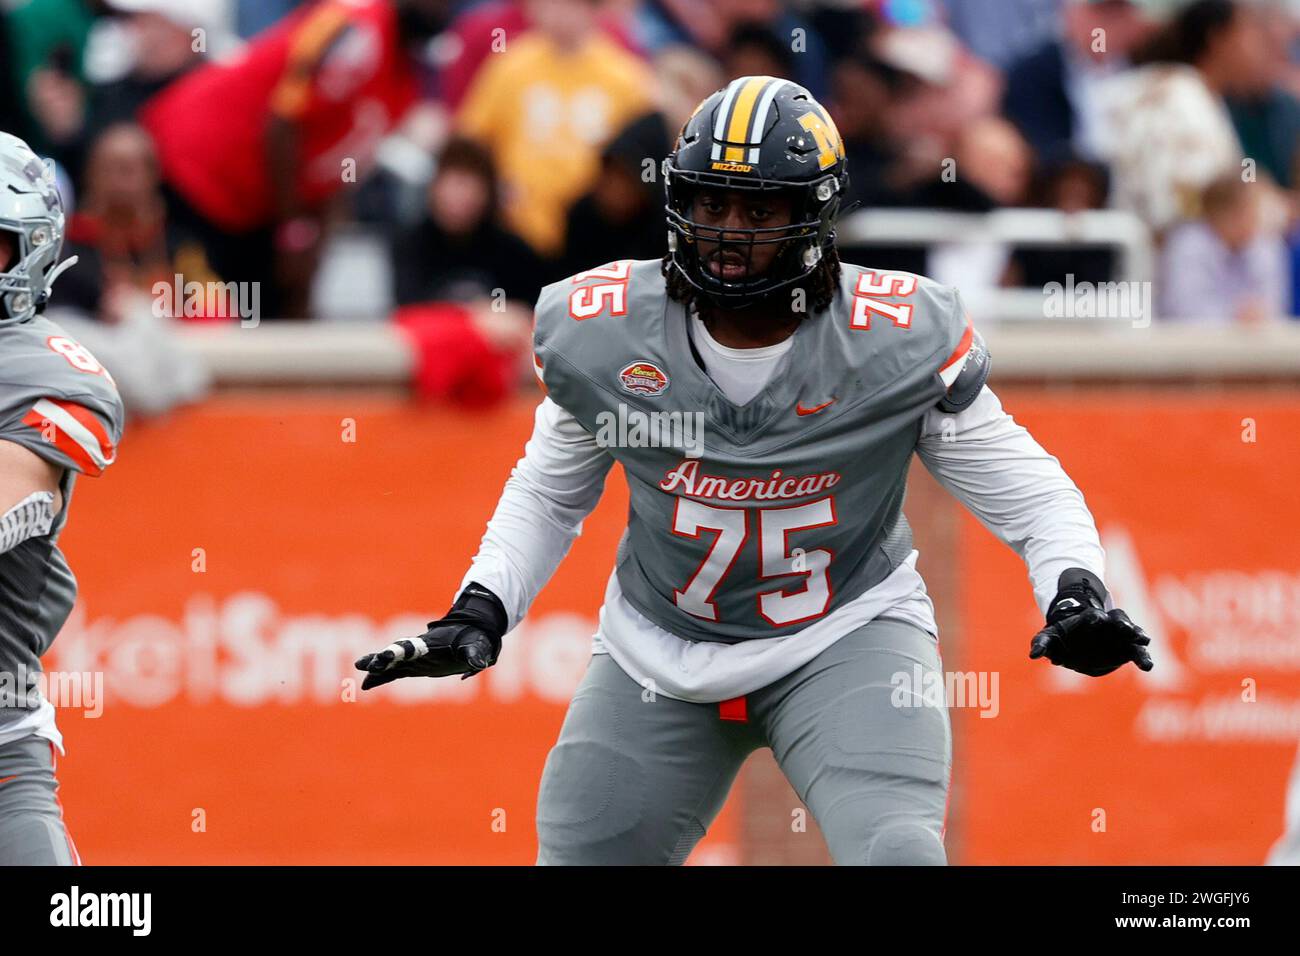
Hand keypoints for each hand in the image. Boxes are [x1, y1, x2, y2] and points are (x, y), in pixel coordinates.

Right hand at [355, 583, 506, 689]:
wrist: (469, 633)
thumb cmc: (473, 639)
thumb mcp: (476, 646)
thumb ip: (475, 654)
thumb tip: (479, 663)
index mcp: (431, 644)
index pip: (412, 647)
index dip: (400, 651)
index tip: (386, 655)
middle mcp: (418, 650)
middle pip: (396, 653)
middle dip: (381, 658)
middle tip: (365, 664)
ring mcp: (414, 658)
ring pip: (391, 662)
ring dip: (376, 666)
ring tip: (359, 669)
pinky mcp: (413, 666)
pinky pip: (393, 672)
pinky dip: (380, 677)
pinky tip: (366, 685)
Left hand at [1028, 568, 1153, 676]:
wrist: (1078, 642)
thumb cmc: (1062, 636)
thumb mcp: (1049, 637)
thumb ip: (1041, 643)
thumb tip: (1033, 655)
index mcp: (1087, 619)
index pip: (1093, 616)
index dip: (1095, 617)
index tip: (1097, 619)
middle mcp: (1107, 625)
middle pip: (1118, 619)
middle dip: (1121, 623)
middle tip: (1125, 628)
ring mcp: (1119, 636)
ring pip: (1131, 634)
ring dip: (1137, 636)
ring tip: (1143, 641)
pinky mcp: (1126, 650)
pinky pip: (1137, 652)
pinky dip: (1142, 657)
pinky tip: (1147, 665)